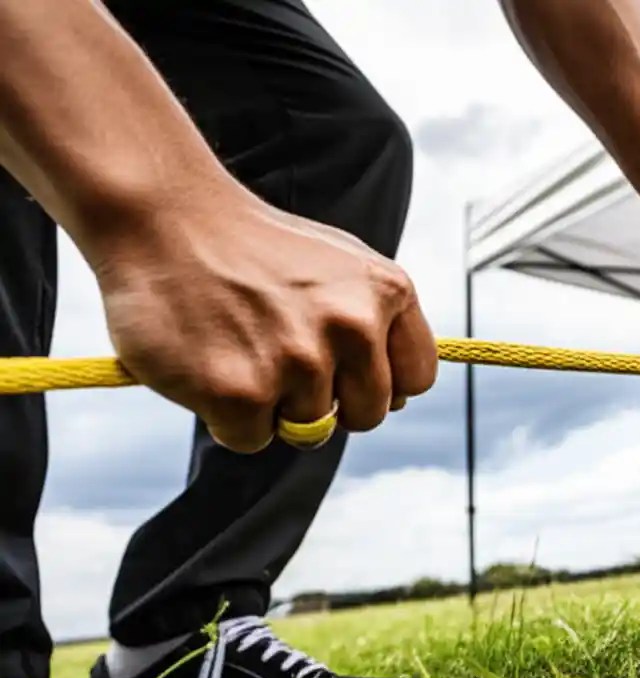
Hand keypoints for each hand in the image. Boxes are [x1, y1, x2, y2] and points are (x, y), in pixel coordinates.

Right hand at [87, 185, 437, 452]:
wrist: (163, 217)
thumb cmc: (253, 245)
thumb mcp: (340, 265)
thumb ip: (377, 321)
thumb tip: (399, 395)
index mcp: (387, 292)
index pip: (416, 378)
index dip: (382, 385)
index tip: (350, 376)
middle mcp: (353, 326)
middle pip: (367, 415)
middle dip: (330, 405)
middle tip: (283, 362)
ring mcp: (299, 361)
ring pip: (309, 430)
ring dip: (273, 406)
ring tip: (240, 347)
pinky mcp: (242, 393)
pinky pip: (252, 439)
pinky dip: (227, 417)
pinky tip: (209, 365)